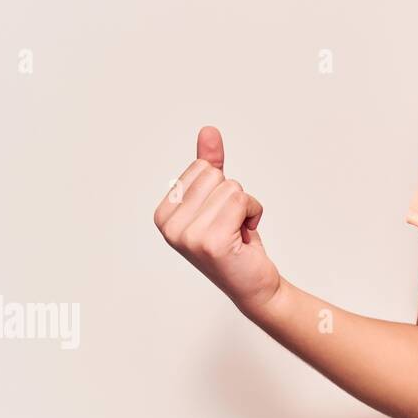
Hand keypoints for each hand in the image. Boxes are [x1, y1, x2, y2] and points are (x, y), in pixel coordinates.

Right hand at [153, 126, 280, 318]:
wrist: (254, 285)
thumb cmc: (235, 244)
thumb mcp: (218, 199)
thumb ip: (210, 165)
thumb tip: (208, 132)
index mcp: (163, 214)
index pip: (202, 168)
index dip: (221, 188)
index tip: (220, 216)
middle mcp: (169, 226)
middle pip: (215, 175)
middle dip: (234, 196)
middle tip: (232, 225)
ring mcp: (187, 235)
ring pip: (231, 187)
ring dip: (245, 207)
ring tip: (238, 232)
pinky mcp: (210, 241)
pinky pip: (241, 200)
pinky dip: (253, 214)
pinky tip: (244, 238)